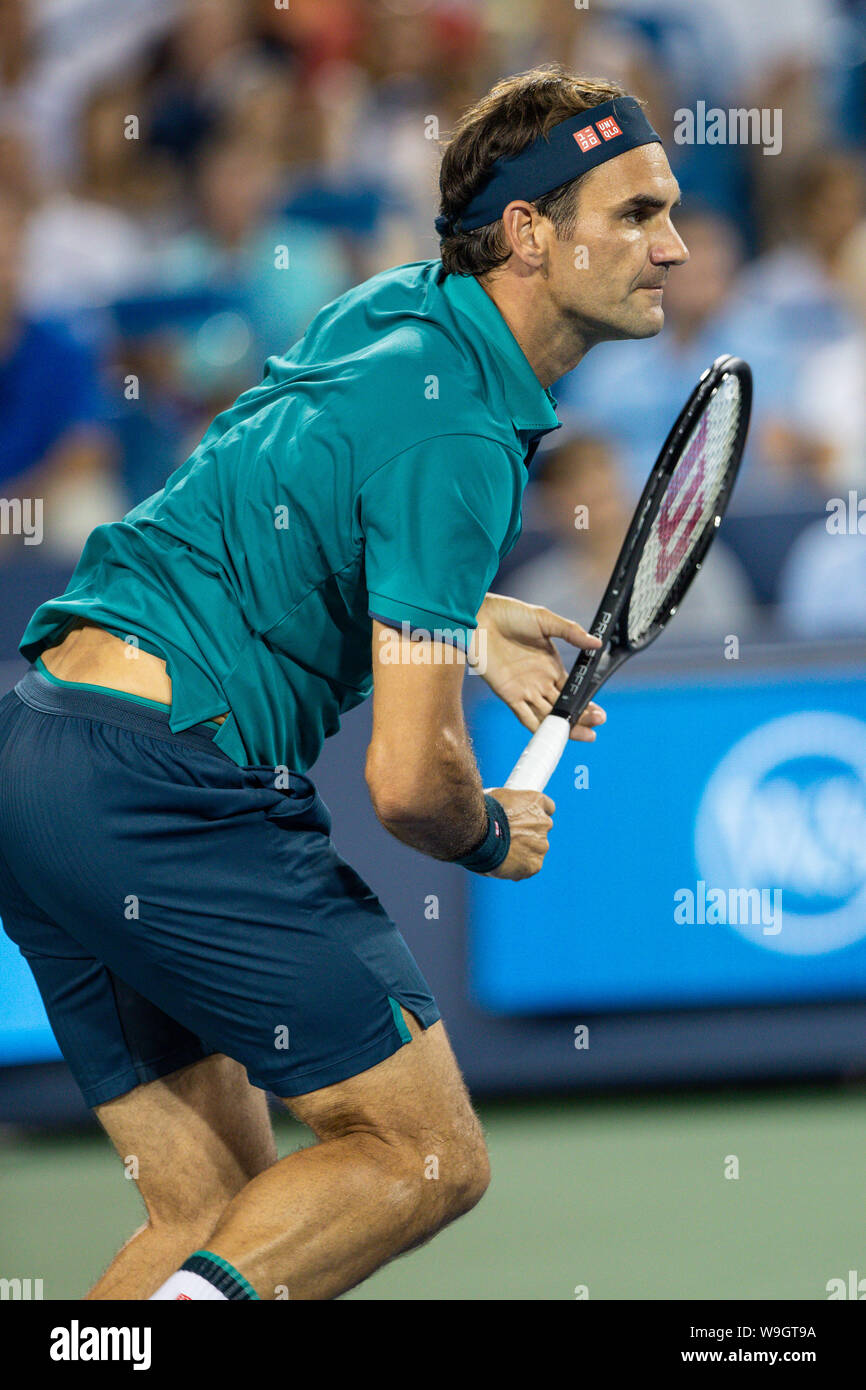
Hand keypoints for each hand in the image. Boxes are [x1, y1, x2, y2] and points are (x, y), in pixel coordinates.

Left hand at [474, 593, 606, 741]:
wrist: (479, 618)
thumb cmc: (509, 614)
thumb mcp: (544, 619)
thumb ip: (571, 632)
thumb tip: (597, 643)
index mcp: (551, 666)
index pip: (573, 690)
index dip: (586, 702)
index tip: (600, 713)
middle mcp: (540, 681)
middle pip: (563, 706)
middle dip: (581, 717)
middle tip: (598, 723)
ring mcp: (525, 690)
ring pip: (549, 715)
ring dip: (566, 726)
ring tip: (586, 734)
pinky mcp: (509, 695)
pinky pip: (526, 717)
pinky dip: (540, 728)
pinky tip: (554, 736)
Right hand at [484, 786, 554, 880]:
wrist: (479, 832)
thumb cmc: (483, 811)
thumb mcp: (496, 796)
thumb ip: (507, 804)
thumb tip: (500, 809)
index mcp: (536, 802)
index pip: (547, 807)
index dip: (534, 813)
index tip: (525, 817)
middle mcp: (544, 822)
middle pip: (541, 830)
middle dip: (527, 833)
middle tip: (508, 837)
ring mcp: (541, 845)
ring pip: (535, 849)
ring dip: (523, 851)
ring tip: (501, 853)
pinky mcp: (534, 864)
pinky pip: (528, 867)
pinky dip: (518, 867)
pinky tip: (502, 864)